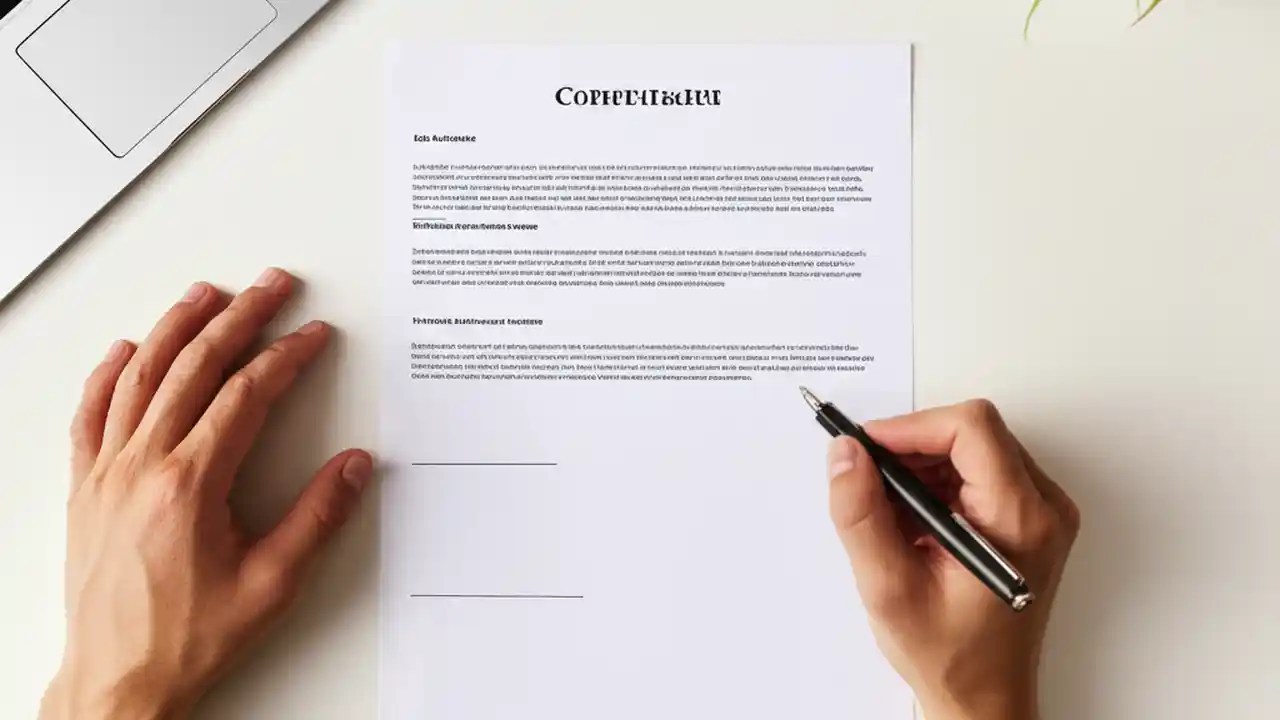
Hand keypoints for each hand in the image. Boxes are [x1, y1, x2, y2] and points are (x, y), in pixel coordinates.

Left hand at [40, 269, 373, 719]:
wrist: (117, 680)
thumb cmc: (188, 637)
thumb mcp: (273, 582)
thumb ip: (319, 517)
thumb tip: (356, 465)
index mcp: (191, 483)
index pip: (246, 394)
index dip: (286, 356)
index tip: (312, 336)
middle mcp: (142, 466)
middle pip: (194, 367)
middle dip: (239, 318)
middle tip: (270, 287)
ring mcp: (106, 473)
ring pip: (140, 376)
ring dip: (177, 327)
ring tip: (206, 294)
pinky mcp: (84, 488)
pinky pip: (90, 413)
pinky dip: (109, 373)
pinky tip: (126, 350)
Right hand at [827, 400, 1079, 719]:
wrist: (983, 696)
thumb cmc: (951, 656)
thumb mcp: (888, 587)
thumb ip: (861, 514)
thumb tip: (846, 454)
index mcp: (1019, 521)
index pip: (970, 429)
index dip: (910, 428)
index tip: (868, 447)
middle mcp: (1043, 508)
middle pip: (971, 432)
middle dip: (911, 448)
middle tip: (870, 482)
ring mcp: (1040, 511)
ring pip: (972, 445)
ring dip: (921, 466)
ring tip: (892, 516)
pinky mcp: (1028, 516)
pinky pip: (979, 468)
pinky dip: (937, 482)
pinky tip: (913, 523)